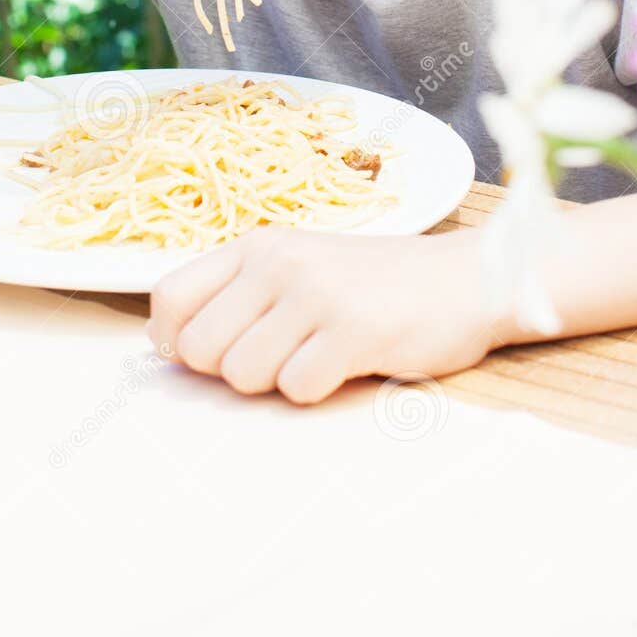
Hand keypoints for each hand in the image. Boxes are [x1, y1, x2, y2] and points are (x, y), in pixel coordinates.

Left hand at [145, 224, 502, 404]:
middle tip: (277, 359)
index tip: (207, 356)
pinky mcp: (354, 329)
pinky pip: (296, 389)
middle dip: (229, 370)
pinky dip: (317, 391)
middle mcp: (280, 262)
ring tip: (317, 356)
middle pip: (199, 347)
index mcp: (258, 245)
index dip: (174, 340)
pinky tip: (346, 365)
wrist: (466, 279)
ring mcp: (316, 293)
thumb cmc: (376, 284)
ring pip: (243, 374)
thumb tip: (174, 347)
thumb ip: (242, 294)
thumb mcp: (301, 266)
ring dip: (277, 381)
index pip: (170, 297)